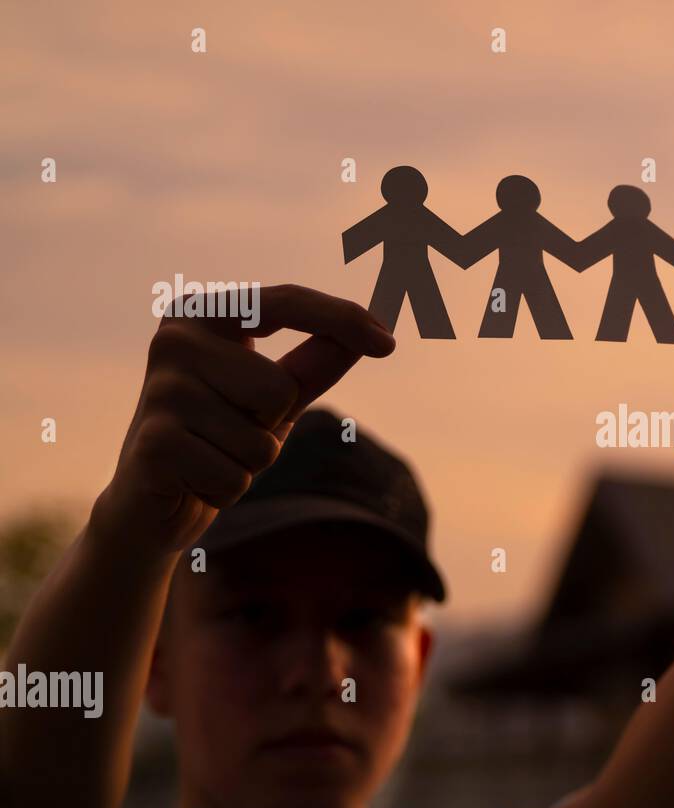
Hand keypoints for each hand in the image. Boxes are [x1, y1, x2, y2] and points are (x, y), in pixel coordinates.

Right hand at [90, 285, 394, 554]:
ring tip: (214, 456)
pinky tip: (194, 481)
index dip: (341, 318)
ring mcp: (159, 390)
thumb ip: (316, 364)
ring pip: (262, 439)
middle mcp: (173, 341)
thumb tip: (374, 332)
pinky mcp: (154, 442)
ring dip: (251, 463)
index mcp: (201, 314)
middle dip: (272, 426)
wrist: (150, 504)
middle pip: (280, 387)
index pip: (284, 301)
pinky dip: (228, 490)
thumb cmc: (219, 437)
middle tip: (231, 433)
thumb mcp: (275, 397)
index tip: (389, 341)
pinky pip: (237, 476)